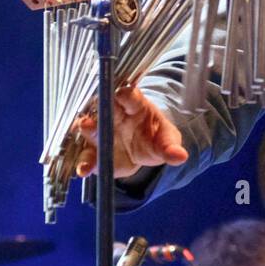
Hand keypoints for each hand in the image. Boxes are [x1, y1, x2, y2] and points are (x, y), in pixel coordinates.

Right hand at [73, 86, 189, 179]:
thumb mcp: (166, 140)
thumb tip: (180, 156)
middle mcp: (113, 114)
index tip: (120, 95)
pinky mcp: (93, 149)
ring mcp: (101, 130)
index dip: (124, 94)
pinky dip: (84, 163)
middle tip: (87, 122)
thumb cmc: (155, 137)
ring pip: (89, 130)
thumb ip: (171, 147)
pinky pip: (86, 155)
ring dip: (85, 137)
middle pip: (102, 109)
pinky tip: (84, 171)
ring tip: (84, 146)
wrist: (143, 148)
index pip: (128, 95)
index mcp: (134, 105)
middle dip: (95, 114)